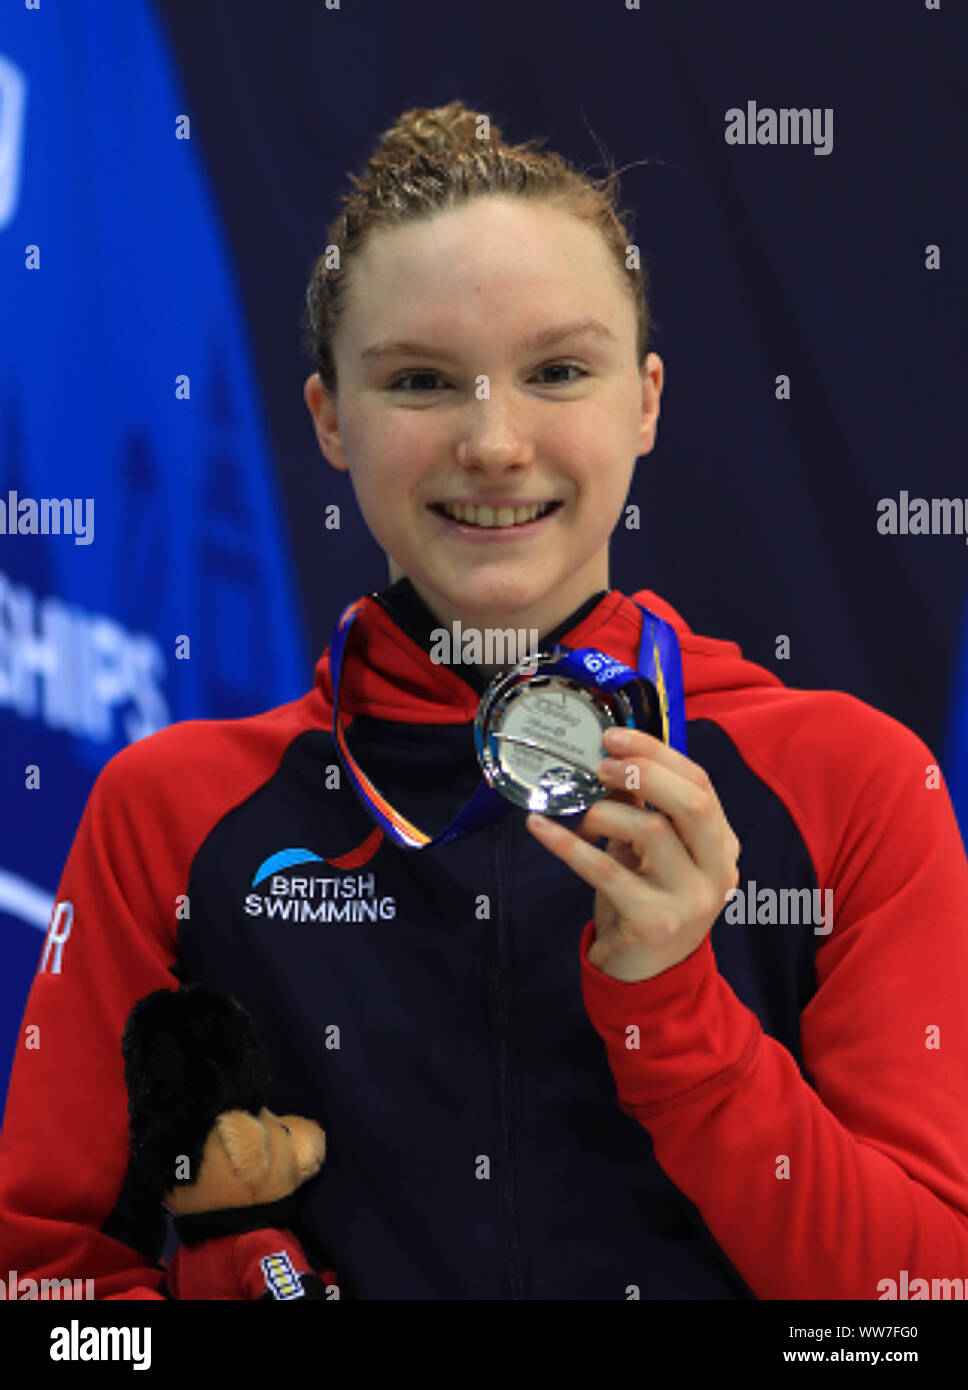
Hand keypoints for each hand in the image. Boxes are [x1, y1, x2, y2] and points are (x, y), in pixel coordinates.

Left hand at [525, 726, 740, 981]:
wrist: (649, 974)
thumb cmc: (649, 900)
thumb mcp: (649, 851)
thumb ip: (640, 807)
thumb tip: (608, 759)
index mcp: (720, 843)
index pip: (700, 783)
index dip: (656, 754)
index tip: (613, 737)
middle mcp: (716, 869)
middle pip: (692, 802)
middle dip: (644, 773)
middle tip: (600, 766)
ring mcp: (690, 898)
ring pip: (652, 832)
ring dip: (605, 814)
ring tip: (581, 817)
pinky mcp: (654, 921)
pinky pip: (606, 871)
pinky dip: (567, 845)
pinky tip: (540, 826)